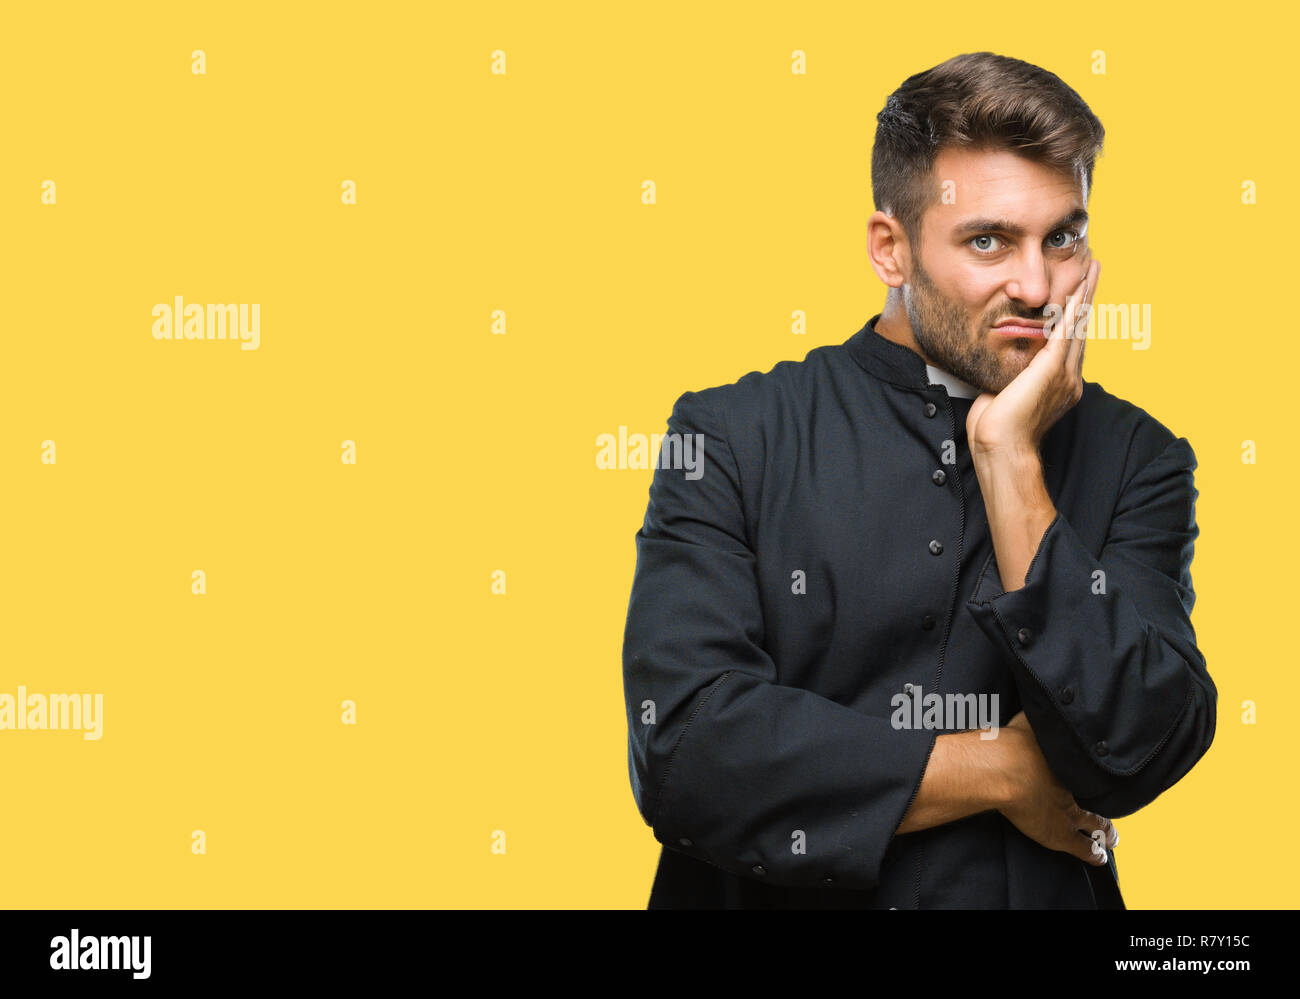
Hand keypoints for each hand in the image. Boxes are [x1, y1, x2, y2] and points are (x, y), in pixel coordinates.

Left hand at [967, 250, 1099, 459]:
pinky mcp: (1052, 370)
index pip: (1070, 342)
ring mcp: (1063, 374)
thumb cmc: (997, 428)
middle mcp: (1068, 377)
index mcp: (1058, 383)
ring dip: (1085, 293)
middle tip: (1094, 268)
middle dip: (1087, 296)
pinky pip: (1068, 332)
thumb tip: (1004, 360)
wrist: (1002, 448)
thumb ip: (1012, 373)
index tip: (1079, 293)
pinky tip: (1080, 288)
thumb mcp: (1005, 392)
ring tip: (1093, 268)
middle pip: (1081, 327)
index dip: (1076, 315)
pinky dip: (1074, 308)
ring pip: (1078, 324)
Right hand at [997, 710, 1117, 865]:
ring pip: (1095, 823)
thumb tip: (1039, 693)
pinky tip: (1100, 857)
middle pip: (1095, 797)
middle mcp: (1074, 786)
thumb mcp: (1026, 720)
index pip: (1088, 770)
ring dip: (1106, 832)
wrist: (1002, 769)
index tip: (1102, 774)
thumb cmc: (1011, 744)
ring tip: (1115, 838)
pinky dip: (1092, 853)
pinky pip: (1083, 847)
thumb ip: (1034, 712)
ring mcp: (1069, 812)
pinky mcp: (1061, 834)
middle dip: (1105, 802)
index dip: (1094, 774)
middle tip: (1116, 805)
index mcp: (1068, 762)